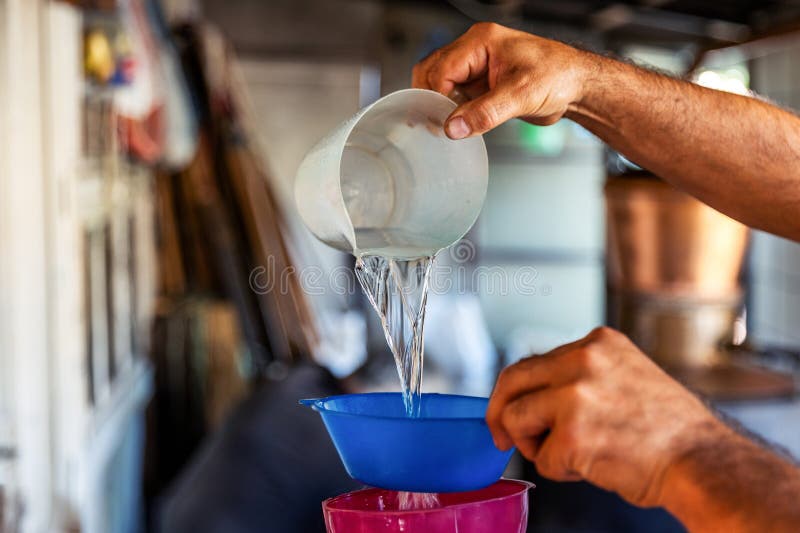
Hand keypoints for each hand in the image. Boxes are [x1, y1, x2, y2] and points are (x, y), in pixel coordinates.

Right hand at [411, 22, 591, 138]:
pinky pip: (456, 98)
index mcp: (481, 41)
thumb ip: (485, 112)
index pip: (441, 68)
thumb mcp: (521, 95)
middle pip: (433, 72)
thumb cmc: (559, 76)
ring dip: (440, 106)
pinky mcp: (481, 87)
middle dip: (430, 98)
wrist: (577, 87)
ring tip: (446, 127)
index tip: (439, 120)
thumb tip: (453, 127)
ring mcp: (477, 69)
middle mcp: (475, 51)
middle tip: (433, 124)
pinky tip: (458, 126)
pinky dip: (452, 112)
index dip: (436, 95)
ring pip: (441, 86)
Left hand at [486, 326, 727, 506]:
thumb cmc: (670, 431)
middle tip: (500, 435)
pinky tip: (593, 466)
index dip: (518, 390)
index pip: (536, 361)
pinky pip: (540, 458)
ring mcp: (575, 395)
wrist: (704, 461)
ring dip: (534, 444)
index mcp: (598, 343)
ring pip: (516, 418)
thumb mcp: (626, 376)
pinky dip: (560, 470)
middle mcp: (583, 360)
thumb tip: (537, 396)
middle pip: (512, 379)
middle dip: (499, 411)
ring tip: (570, 455)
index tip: (511, 408)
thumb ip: (582, 377)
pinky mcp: (571, 433)